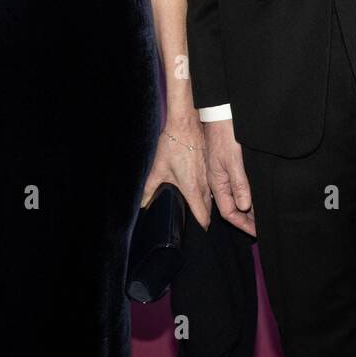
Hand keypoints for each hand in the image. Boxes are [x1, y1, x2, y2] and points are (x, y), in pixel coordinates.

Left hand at [141, 113, 211, 229]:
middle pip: (209, 209)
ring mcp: (209, 175)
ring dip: (207, 204)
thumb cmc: (173, 145)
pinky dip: (209, 191)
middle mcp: (203, 184)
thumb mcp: (158, 168)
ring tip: (199, 210)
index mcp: (192, 188)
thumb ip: (150, 188)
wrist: (186, 124)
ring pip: (212, 196)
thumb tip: (143, 203)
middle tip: (196, 224)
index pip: (202, 215)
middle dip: (204, 217)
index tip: (197, 232)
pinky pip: (212, 185)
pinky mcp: (210, 167)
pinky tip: (201, 190)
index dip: (201, 226)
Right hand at [202, 118, 255, 236]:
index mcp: (216, 182)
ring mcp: (223, 172)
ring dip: (248, 207)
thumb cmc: (224, 135)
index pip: (228, 212)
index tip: (256, 233)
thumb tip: (244, 207)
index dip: (242, 224)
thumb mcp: (233, 160)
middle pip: (232, 207)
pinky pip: (237, 185)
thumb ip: (239, 184)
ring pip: (235, 197)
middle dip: (246, 219)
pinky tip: (256, 194)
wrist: (219, 113)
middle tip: (263, 227)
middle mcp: (218, 180)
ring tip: (262, 214)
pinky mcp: (228, 163)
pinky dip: (247, 194)